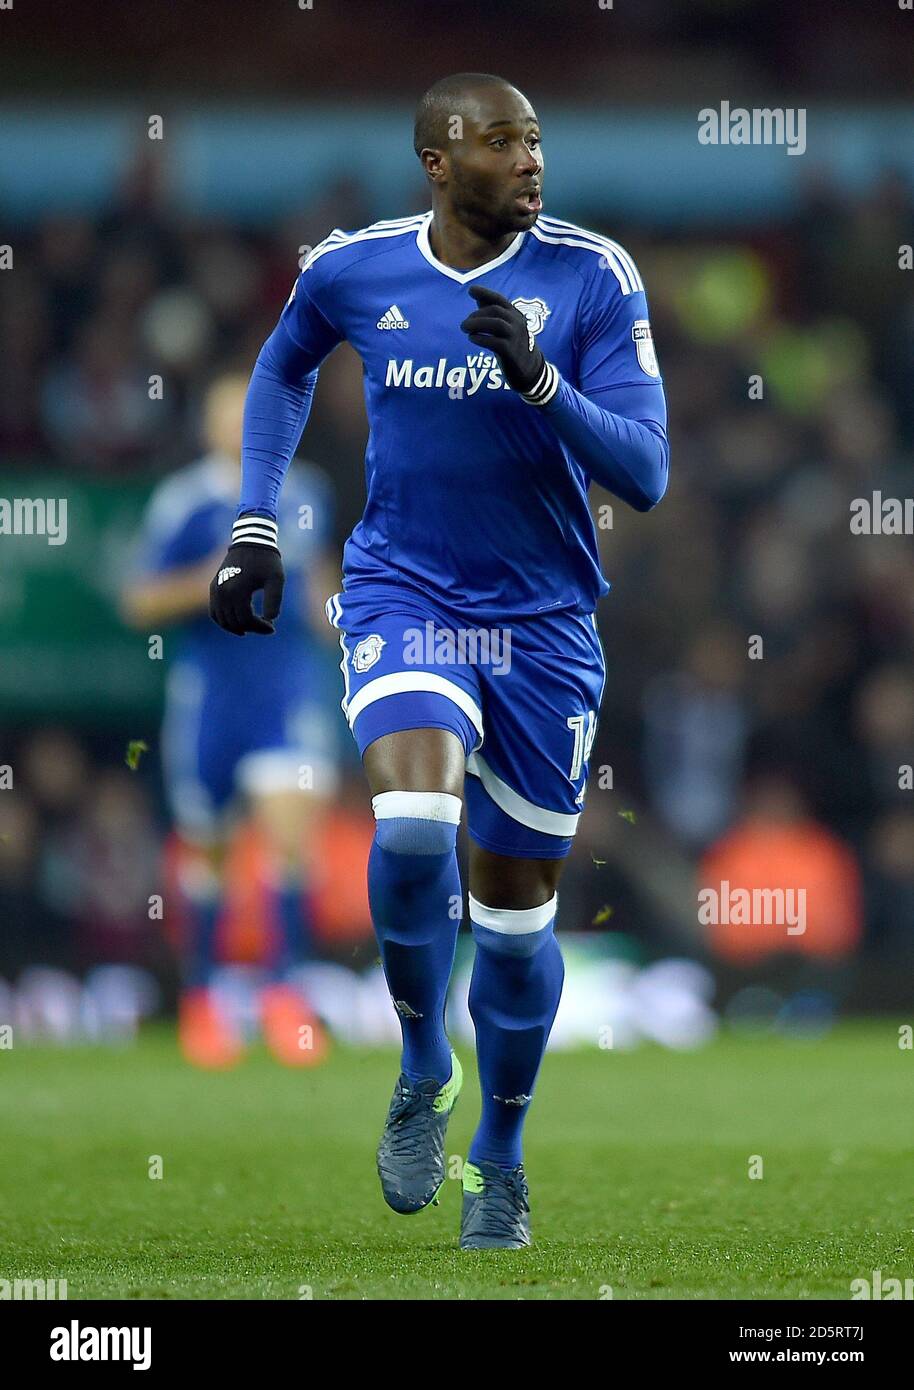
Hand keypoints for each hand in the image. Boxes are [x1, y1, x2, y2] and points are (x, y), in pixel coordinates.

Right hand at [209, 518, 284, 635]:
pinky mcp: (213, 587)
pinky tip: (237, 623)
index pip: (246, 619)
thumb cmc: (266, 560)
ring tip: (252, 627)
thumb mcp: (276, 580)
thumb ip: (274, 601)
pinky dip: (223, 620)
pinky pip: (214, 611)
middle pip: (235, 621)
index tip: (272, 628)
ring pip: (222, 620)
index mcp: (238, 590)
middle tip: (266, 625)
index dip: (260, 627)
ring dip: (236, 627)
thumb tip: (270, 620)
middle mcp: (223, 592)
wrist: (251, 540)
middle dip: (251, 627)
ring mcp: (216, 590)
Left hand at [460, 285, 542, 393]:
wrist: (531, 370)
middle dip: (477, 315)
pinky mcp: (511, 352)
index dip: (485, 293)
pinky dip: (481, 338)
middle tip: (464, 324)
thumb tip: (478, 297)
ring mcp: (515, 337)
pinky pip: (495, 342)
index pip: (499, 300)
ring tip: (465, 329)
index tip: (471, 290)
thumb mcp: (505, 327)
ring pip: (496, 324)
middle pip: (495, 311)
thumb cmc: (514, 345)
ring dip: (477, 324)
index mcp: (515, 315)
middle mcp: (517, 323)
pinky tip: (473, 339)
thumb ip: (492, 313)